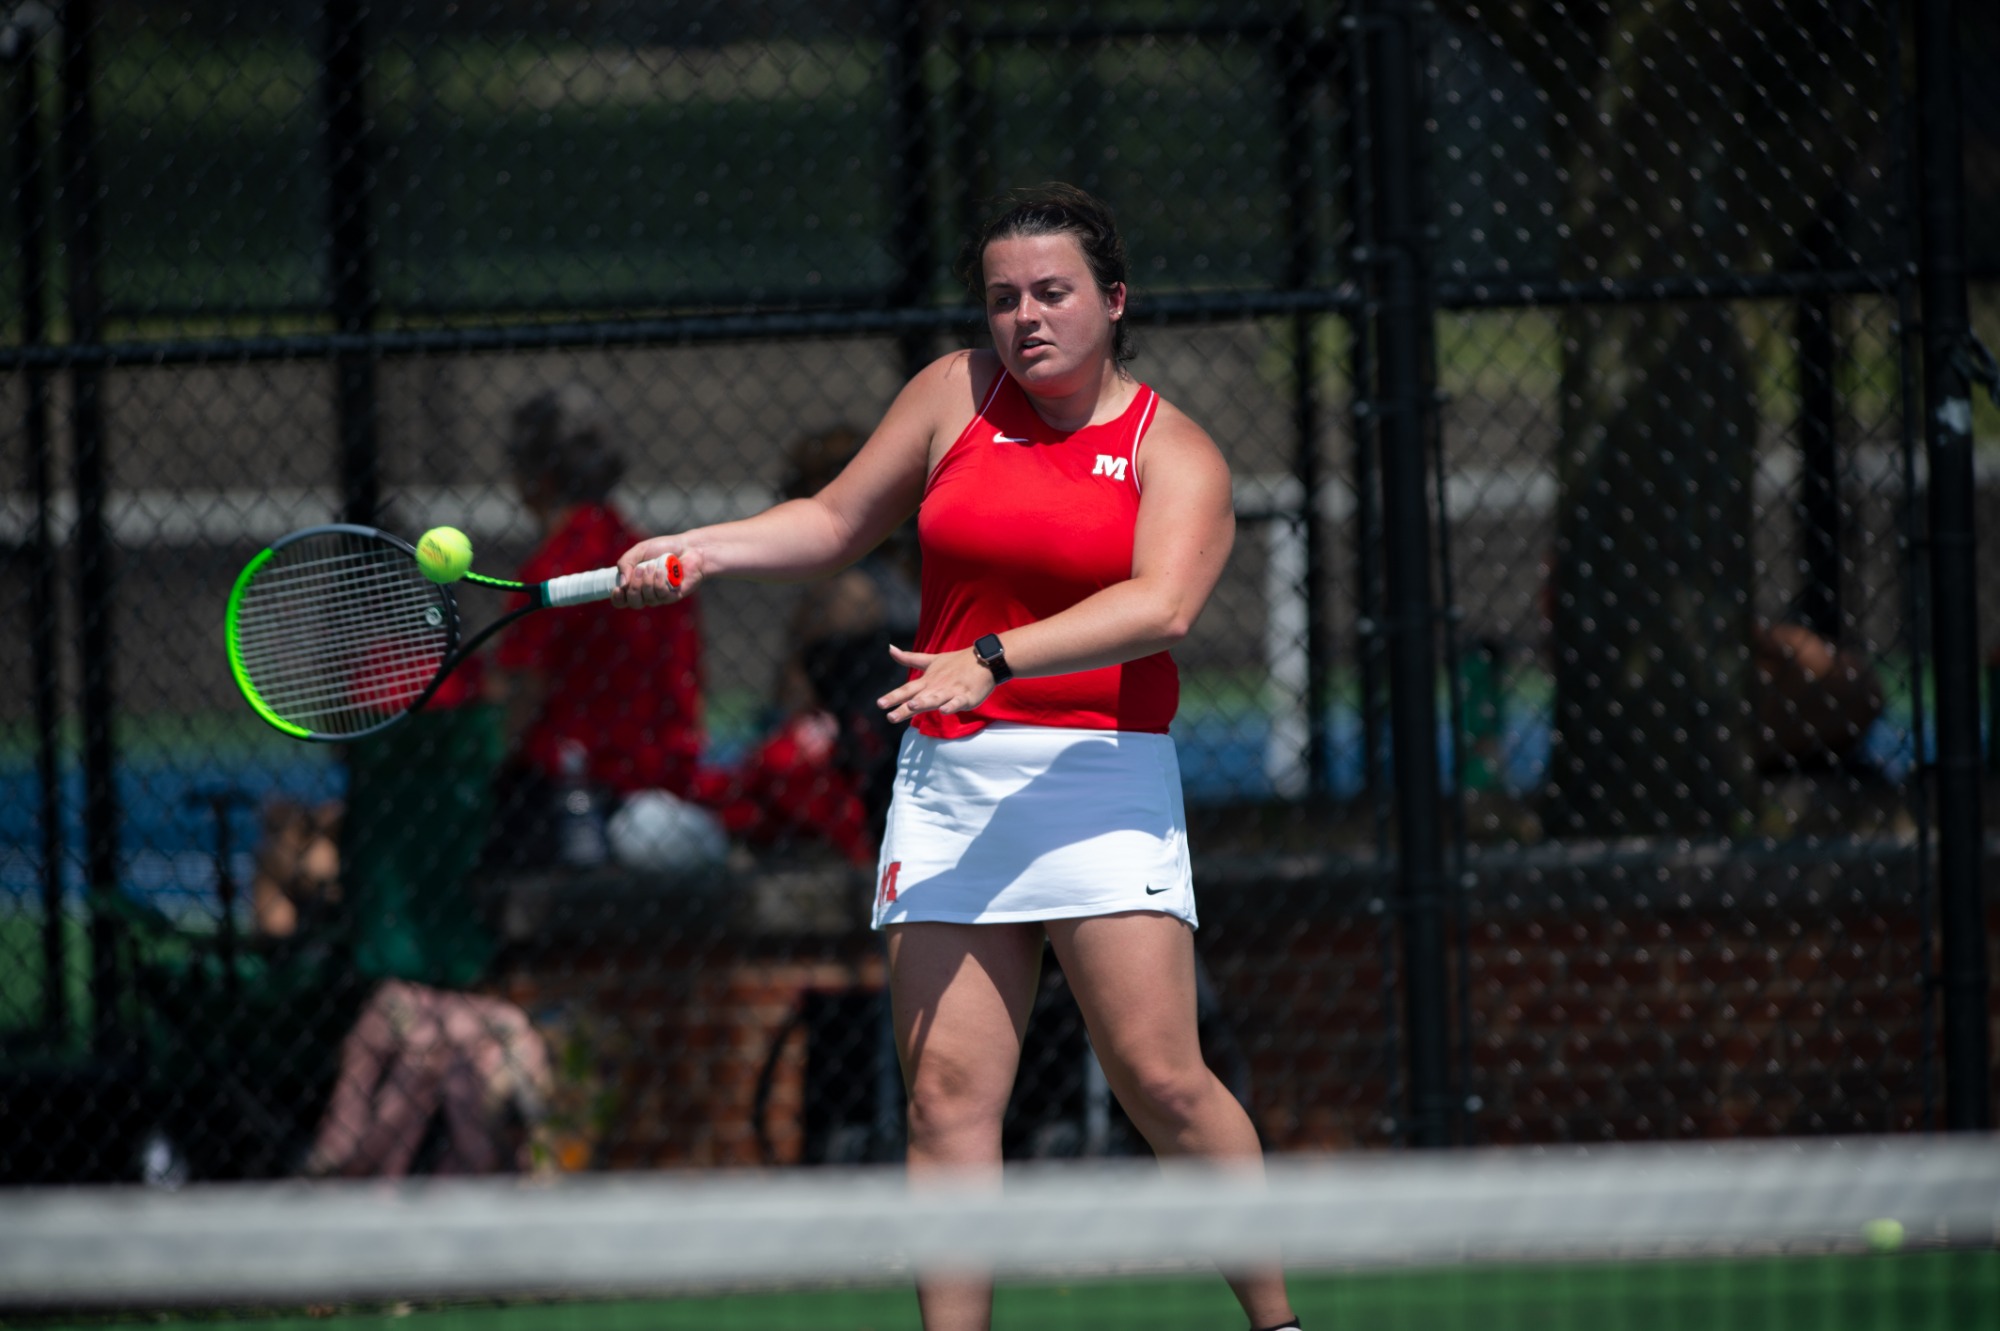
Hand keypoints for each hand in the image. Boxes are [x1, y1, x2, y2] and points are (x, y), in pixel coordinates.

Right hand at [612, 537, 696, 608]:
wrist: (687, 547)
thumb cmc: (663, 548)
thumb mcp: (639, 550)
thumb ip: (625, 563)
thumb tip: (621, 584)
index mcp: (635, 583)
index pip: (621, 601)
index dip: (617, 599)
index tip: (618, 589)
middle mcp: (646, 593)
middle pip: (633, 603)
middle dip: (634, 586)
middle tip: (640, 569)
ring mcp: (660, 596)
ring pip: (647, 599)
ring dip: (647, 581)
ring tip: (653, 566)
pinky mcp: (673, 596)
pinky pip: (661, 596)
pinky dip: (659, 583)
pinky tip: (662, 572)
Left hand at [877, 644, 997, 722]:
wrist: (983, 659)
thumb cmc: (956, 662)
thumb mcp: (930, 660)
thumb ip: (909, 658)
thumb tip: (890, 648)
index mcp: (927, 681)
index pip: (907, 690)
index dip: (893, 697)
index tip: (880, 704)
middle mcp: (936, 687)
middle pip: (918, 698)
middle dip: (904, 707)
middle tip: (890, 717)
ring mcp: (951, 691)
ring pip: (936, 698)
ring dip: (925, 702)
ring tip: (913, 706)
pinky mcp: (966, 696)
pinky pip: (958, 701)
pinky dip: (952, 705)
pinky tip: (945, 710)